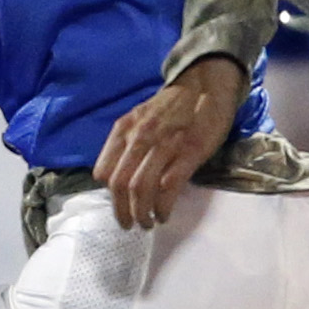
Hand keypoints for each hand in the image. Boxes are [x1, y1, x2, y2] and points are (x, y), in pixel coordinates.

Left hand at [95, 54, 242, 229]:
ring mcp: (164, 145)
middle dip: (122, 212)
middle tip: (130, 225)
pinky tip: (164, 214)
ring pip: (141, 189)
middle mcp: (140, 137)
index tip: (119, 205)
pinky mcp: (188, 152)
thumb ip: (127, 142)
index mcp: (124, 129)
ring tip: (148, 223)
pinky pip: (168, 187)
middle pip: (120, 185)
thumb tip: (119, 175)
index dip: (109, 195)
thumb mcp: (140, 117)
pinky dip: (163, 207)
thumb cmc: (172, 105)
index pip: (104, 171)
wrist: (205, 84)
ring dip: (142, 213)